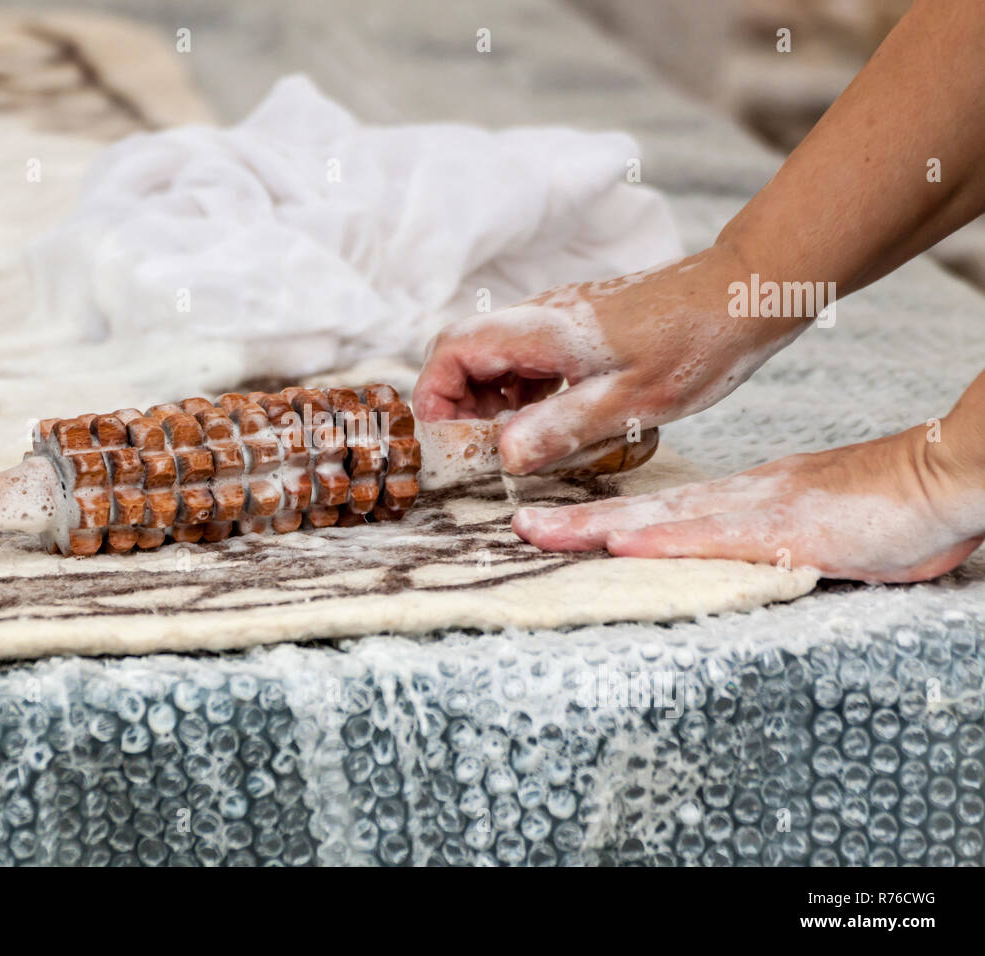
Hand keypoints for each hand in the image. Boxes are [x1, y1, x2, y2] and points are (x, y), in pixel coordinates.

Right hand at [412, 243, 807, 474]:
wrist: (746, 294)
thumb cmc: (696, 343)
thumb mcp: (629, 402)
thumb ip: (559, 428)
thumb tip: (502, 456)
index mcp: (541, 329)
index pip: (451, 351)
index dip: (435, 397)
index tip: (449, 443)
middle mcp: (541, 317)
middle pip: (465, 354)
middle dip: (460, 406)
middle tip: (483, 453)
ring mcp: (560, 321)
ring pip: (497, 358)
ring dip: (492, 403)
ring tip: (518, 445)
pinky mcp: (581, 328)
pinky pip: (530, 359)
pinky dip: (524, 393)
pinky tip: (552, 422)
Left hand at [511, 426, 984, 582]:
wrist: (933, 480)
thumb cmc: (877, 508)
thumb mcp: (804, 529)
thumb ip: (762, 542)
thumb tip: (727, 556)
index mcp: (734, 503)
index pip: (654, 511)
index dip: (599, 519)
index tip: (550, 525)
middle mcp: (731, 502)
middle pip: (640, 512)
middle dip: (575, 523)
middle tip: (518, 526)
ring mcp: (753, 513)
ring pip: (660, 520)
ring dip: (597, 529)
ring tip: (541, 532)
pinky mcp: (783, 530)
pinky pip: (714, 537)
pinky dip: (668, 539)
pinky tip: (627, 542)